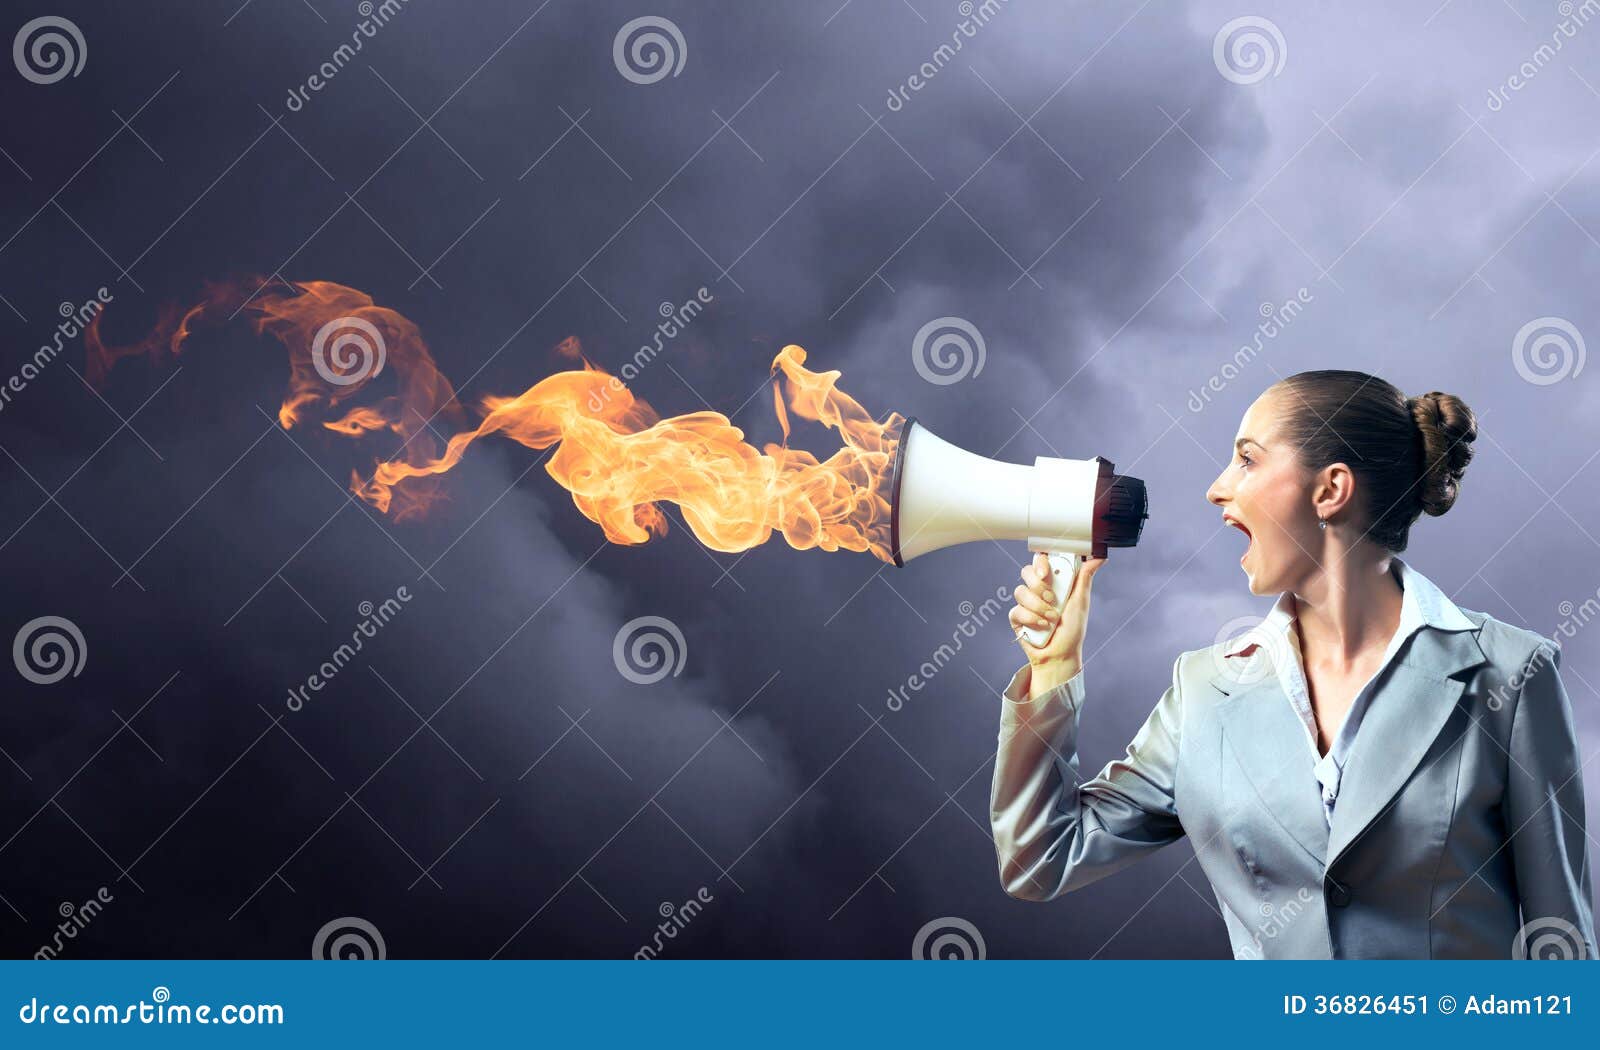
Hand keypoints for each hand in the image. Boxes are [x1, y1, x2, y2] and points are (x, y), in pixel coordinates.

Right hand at [1008, 552, 1105, 690]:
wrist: (1060, 655)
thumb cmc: (1073, 630)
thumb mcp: (1081, 601)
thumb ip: (1085, 577)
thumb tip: (1099, 557)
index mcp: (1054, 582)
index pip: (1041, 560)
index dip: (1040, 562)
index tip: (1047, 573)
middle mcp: (1038, 590)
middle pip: (1026, 572)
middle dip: (1039, 586)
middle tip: (1052, 599)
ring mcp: (1026, 603)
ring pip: (1020, 592)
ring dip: (1039, 607)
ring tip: (1051, 619)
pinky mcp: (1017, 617)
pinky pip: (1016, 610)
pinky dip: (1031, 619)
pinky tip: (1042, 627)